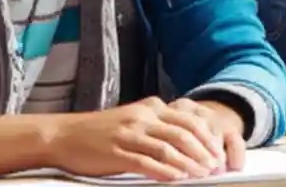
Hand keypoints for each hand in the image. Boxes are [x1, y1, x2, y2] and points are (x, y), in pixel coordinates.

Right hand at [45, 96, 234, 181]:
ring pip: (169, 147)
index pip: (190, 119)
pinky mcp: (117, 151)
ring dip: (189, 163)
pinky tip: (177, 179)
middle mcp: (143, 117)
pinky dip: (165, 171)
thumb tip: (190, 142)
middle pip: (184, 132)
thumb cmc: (102, 132)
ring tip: (203, 175)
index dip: (208, 136)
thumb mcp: (135, 120)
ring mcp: (130, 133)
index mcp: (152, 107)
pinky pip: (146, 162)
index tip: (220, 151)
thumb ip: (160, 126)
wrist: (65, 135)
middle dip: (204, 150)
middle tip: (217, 165)